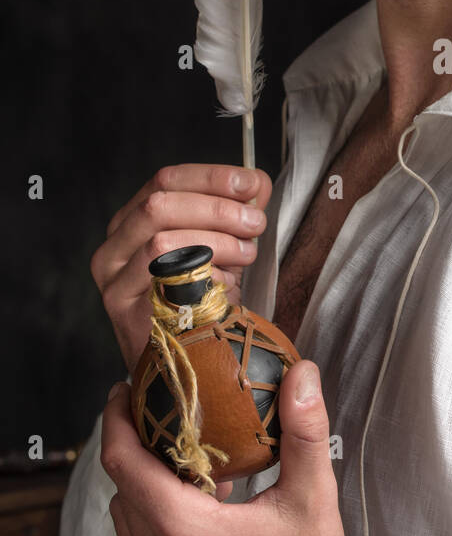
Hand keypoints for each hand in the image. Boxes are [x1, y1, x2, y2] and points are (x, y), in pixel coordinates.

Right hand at [90, 164, 272, 375]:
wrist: (184, 358)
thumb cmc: (203, 298)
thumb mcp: (222, 245)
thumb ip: (237, 210)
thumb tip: (256, 184)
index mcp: (134, 218)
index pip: (167, 178)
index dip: (212, 176)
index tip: (251, 184)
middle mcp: (114, 244)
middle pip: (160, 204)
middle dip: (217, 209)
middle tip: (255, 224)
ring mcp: (113, 277)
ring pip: (162, 241)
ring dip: (216, 244)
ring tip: (245, 255)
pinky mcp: (121, 308)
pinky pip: (165, 281)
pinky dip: (202, 278)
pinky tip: (224, 286)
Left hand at [101, 359, 348, 535]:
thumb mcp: (311, 492)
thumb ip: (304, 428)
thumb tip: (303, 375)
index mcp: (185, 528)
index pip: (124, 464)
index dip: (116, 422)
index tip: (124, 391)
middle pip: (121, 487)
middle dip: (134, 447)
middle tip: (160, 416)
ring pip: (125, 517)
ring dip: (143, 485)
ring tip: (184, 462)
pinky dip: (152, 517)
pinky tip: (194, 505)